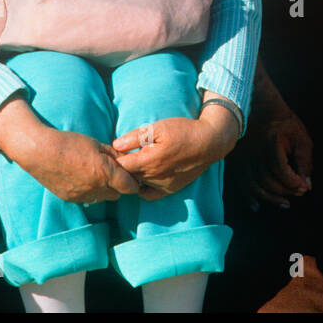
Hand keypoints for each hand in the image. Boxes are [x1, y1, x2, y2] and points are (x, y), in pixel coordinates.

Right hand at [17, 127, 139, 203]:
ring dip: (103, 190)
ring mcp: (82, 196)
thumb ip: (113, 154)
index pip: (129, 187)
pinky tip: (80, 178)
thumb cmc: (68, 143)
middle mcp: (96, 188)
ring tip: (94, 174)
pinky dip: (89, 191)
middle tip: (112, 172)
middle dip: (118, 185)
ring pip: (102, 198)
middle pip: (117, 194)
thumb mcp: (95, 143)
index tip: (132, 177)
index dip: (133, 182)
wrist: (40, 151)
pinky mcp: (71, 199)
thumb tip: (126, 160)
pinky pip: (87, 199)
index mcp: (104, 173)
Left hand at [112, 113, 235, 199]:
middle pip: (127, 176)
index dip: (114, 159)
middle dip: (121, 168)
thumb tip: (116, 145)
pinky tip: (143, 177)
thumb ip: (135, 137)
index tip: (113, 152)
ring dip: (132, 176)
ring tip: (133, 163)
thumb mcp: (158, 127)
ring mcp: (162, 185)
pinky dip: (143, 188)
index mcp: (148, 161)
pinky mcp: (170, 189)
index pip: (120, 166)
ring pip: (137, 184)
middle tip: (120, 156)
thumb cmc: (183, 131)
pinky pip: (149, 195)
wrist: (209, 142)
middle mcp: (154, 177)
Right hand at [238, 95, 312, 207]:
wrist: (259, 106)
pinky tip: (257, 206)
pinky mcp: (237, 160)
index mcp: (271, 143)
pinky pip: (241, 182)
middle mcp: (254, 151)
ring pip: (255, 185)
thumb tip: (307, 184)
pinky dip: (249, 197)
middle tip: (298, 192)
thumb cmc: (283, 122)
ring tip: (284, 204)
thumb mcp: (300, 136)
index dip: (294, 183)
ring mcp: (243, 157)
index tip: (305, 187)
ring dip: (270, 198)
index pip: (282, 171)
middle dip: (285, 190)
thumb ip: (305, 160)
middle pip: (268, 180)